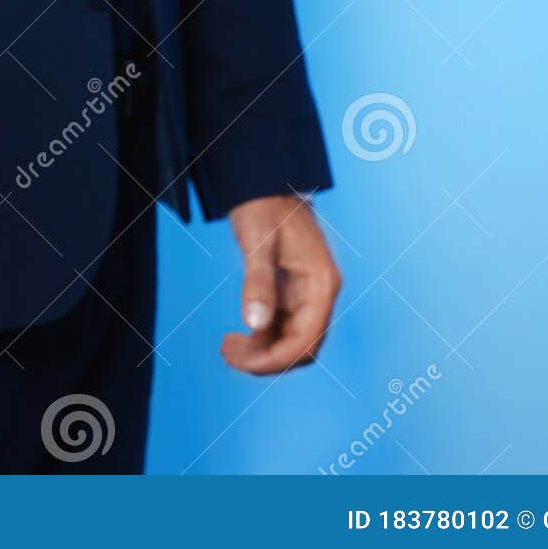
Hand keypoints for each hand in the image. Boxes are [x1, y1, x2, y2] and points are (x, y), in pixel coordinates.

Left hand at [219, 195, 340, 374]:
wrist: (264, 186)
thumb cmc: (263, 207)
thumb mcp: (257, 242)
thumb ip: (258, 282)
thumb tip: (254, 324)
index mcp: (321, 284)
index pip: (306, 340)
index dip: (275, 359)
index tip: (242, 362)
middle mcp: (319, 294)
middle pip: (300, 347)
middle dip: (265, 359)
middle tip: (226, 353)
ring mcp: (306, 295)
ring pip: (288, 341)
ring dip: (259, 352)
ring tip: (225, 348)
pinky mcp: (291, 294)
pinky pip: (279, 328)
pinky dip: (258, 338)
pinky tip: (234, 338)